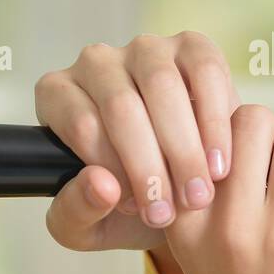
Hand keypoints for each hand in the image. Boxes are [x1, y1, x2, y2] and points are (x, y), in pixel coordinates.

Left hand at [38, 31, 239, 251]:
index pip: (81, 125)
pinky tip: (218, 163)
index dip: (111, 170)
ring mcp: (143, 50)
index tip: (136, 209)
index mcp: (56, 95)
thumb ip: (76, 212)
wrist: (174, 195)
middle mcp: (94, 63)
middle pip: (121, 106)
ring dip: (184, 147)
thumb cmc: (117, 206)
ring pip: (162, 85)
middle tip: (169, 211)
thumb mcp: (84, 227)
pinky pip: (206, 71)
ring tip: (197, 195)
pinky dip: (215, 121)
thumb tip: (100, 184)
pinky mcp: (190, 46)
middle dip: (149, 166)